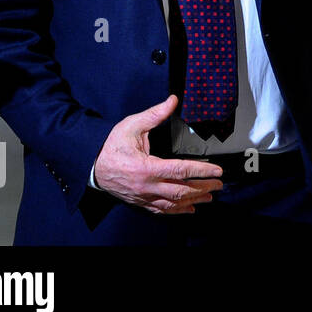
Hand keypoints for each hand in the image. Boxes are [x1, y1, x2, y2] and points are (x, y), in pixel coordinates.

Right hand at [93, 95, 223, 214]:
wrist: (92, 166)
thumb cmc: (111, 146)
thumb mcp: (131, 126)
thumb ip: (154, 114)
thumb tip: (172, 101)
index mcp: (146, 168)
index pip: (181, 171)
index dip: (202, 171)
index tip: (217, 170)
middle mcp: (146, 186)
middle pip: (181, 190)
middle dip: (203, 187)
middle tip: (219, 183)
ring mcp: (143, 196)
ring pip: (174, 203)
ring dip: (194, 200)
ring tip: (210, 196)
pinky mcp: (140, 202)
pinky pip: (162, 210)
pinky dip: (177, 211)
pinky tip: (189, 209)